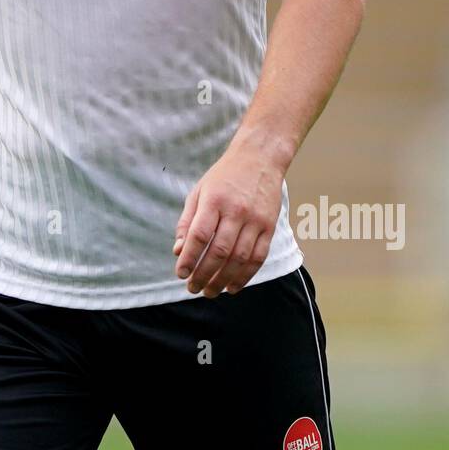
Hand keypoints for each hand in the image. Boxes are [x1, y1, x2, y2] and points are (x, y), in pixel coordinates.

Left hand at [173, 139, 284, 296]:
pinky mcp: (270, 227)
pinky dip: (245, 276)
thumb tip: (178, 251)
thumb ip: (187, 222)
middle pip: (219, 251)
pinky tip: (233, 286)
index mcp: (214, 200)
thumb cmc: (224, 176)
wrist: (259, 158)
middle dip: (204, 275)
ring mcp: (255, 220)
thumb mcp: (199, 192)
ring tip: (211, 291)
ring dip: (223, 280)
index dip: (190, 258)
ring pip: (239, 258)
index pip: (200, 235)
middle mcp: (236, 211)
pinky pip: (258, 258)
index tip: (181, 274)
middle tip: (193, 289)